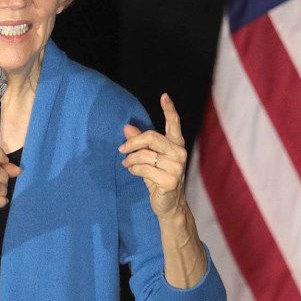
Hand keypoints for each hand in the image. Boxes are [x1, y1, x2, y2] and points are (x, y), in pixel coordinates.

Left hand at [119, 93, 188, 218]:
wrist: (169, 204)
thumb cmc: (158, 177)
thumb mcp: (148, 157)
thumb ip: (140, 142)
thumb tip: (127, 127)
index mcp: (176, 145)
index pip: (174, 124)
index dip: (169, 109)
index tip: (164, 96)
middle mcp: (179, 153)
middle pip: (152, 138)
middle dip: (132, 143)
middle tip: (121, 149)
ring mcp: (177, 168)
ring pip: (144, 155)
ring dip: (131, 160)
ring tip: (127, 164)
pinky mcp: (170, 181)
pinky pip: (144, 169)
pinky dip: (134, 170)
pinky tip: (133, 171)